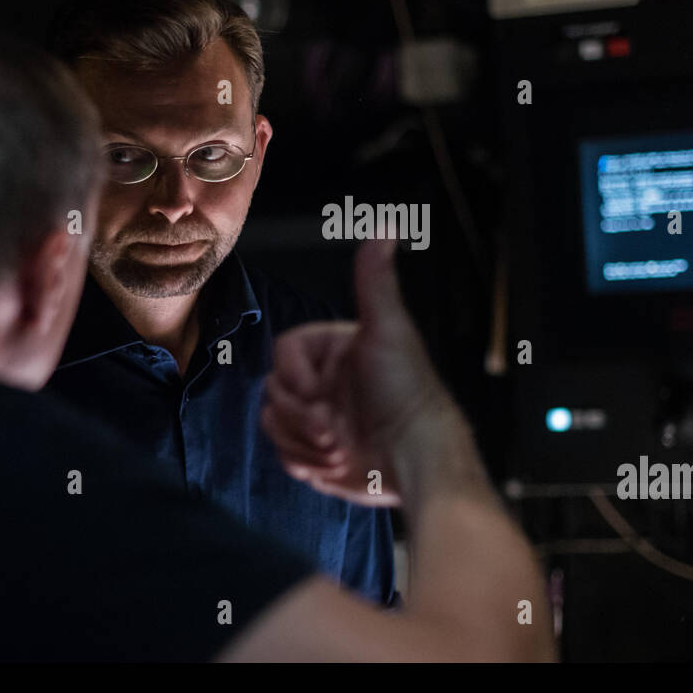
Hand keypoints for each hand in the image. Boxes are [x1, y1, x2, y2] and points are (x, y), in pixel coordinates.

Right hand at [261, 239, 452, 506]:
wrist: (418, 458)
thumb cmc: (407, 391)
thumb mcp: (389, 329)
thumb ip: (375, 280)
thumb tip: (385, 227)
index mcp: (332, 351)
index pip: (284, 353)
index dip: (294, 375)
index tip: (316, 392)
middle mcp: (322, 383)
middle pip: (274, 390)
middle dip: (301, 417)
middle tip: (333, 430)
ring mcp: (317, 419)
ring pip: (274, 423)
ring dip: (302, 442)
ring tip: (340, 449)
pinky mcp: (316, 454)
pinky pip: (284, 454)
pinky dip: (306, 463)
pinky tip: (338, 464)